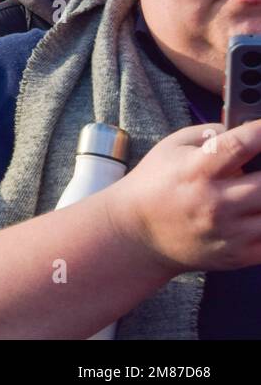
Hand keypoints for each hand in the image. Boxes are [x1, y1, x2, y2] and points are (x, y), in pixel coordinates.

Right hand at [107, 119, 260, 275]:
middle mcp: (214, 202)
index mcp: (195, 170)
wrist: (136, 231)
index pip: (238, 146)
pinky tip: (255, 213)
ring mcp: (227, 232)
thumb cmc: (154, 183)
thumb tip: (244, 129)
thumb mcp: (170, 147)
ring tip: (254, 191)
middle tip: (259, 168)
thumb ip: (207, 132)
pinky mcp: (237, 256)